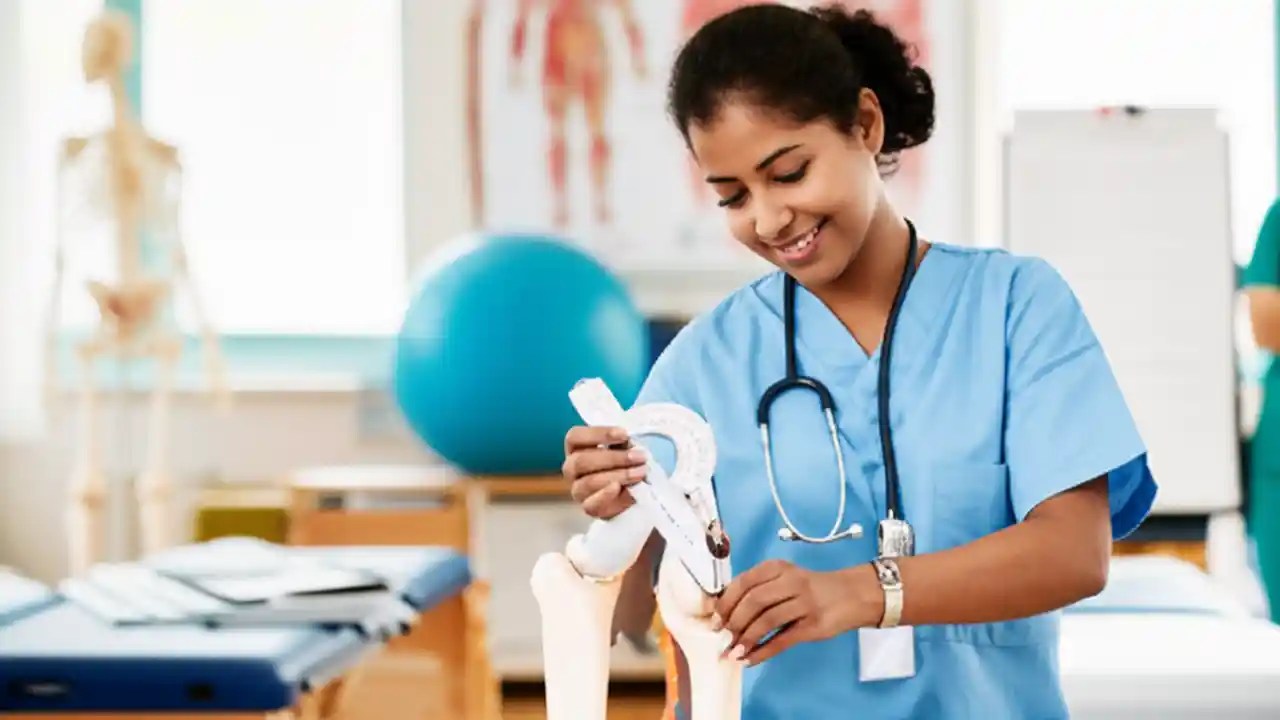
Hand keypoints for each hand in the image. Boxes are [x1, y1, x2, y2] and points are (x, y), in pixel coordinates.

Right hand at [562, 425, 647, 518]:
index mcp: (576, 447)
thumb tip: (630, 443)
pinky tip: (620, 488)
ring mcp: (578, 490)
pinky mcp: (588, 507)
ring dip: (618, 476)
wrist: (635, 491)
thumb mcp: (624, 448)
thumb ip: (623, 443)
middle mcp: (572, 468)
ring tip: (640, 472)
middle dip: (614, 458)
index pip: (575, 436)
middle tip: (639, 456)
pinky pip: (591, 504)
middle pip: (581, 461)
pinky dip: (606, 495)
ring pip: (588, 482)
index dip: (598, 434)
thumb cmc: (626, 462)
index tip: (624, 434)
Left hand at [712, 559, 873, 665]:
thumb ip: (759, 589)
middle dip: (733, 622)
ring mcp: (804, 603)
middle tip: (722, 637)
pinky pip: (782, 640)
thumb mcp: (784, 579)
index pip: (744, 582)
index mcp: (778, 567)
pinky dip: (762, 652)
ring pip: (767, 621)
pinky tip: (750, 660)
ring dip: (746, 639)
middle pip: (754, 601)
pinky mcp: (813, 625)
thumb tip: (725, 613)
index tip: (714, 619)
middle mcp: (791, 581)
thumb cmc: (811, 588)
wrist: (852, 594)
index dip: (726, 602)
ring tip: (733, 652)